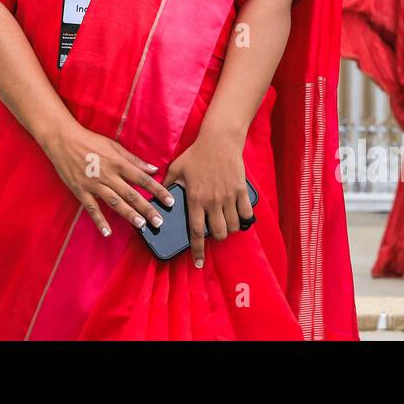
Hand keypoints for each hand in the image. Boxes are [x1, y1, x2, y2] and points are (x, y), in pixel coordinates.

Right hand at [40, 119, 173, 237]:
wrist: (64, 140)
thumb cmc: (90, 141)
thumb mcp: (114, 146)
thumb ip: (134, 159)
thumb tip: (153, 169)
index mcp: (118, 163)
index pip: (142, 179)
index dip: (157, 190)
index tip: (169, 201)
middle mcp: (108, 175)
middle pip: (131, 194)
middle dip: (147, 208)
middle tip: (159, 221)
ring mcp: (94, 184)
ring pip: (115, 202)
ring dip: (129, 214)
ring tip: (141, 225)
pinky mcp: (81, 191)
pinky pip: (92, 208)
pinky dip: (100, 221)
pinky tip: (107, 232)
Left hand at [163, 129, 251, 267]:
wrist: (219, 140)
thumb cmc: (195, 154)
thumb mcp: (176, 169)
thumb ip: (166, 186)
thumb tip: (158, 199)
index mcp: (195, 198)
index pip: (196, 231)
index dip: (197, 250)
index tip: (199, 264)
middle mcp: (213, 201)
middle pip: (218, 233)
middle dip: (216, 238)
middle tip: (214, 231)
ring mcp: (229, 196)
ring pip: (233, 226)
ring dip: (229, 229)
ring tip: (226, 223)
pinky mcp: (241, 190)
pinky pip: (246, 213)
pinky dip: (244, 218)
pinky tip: (239, 216)